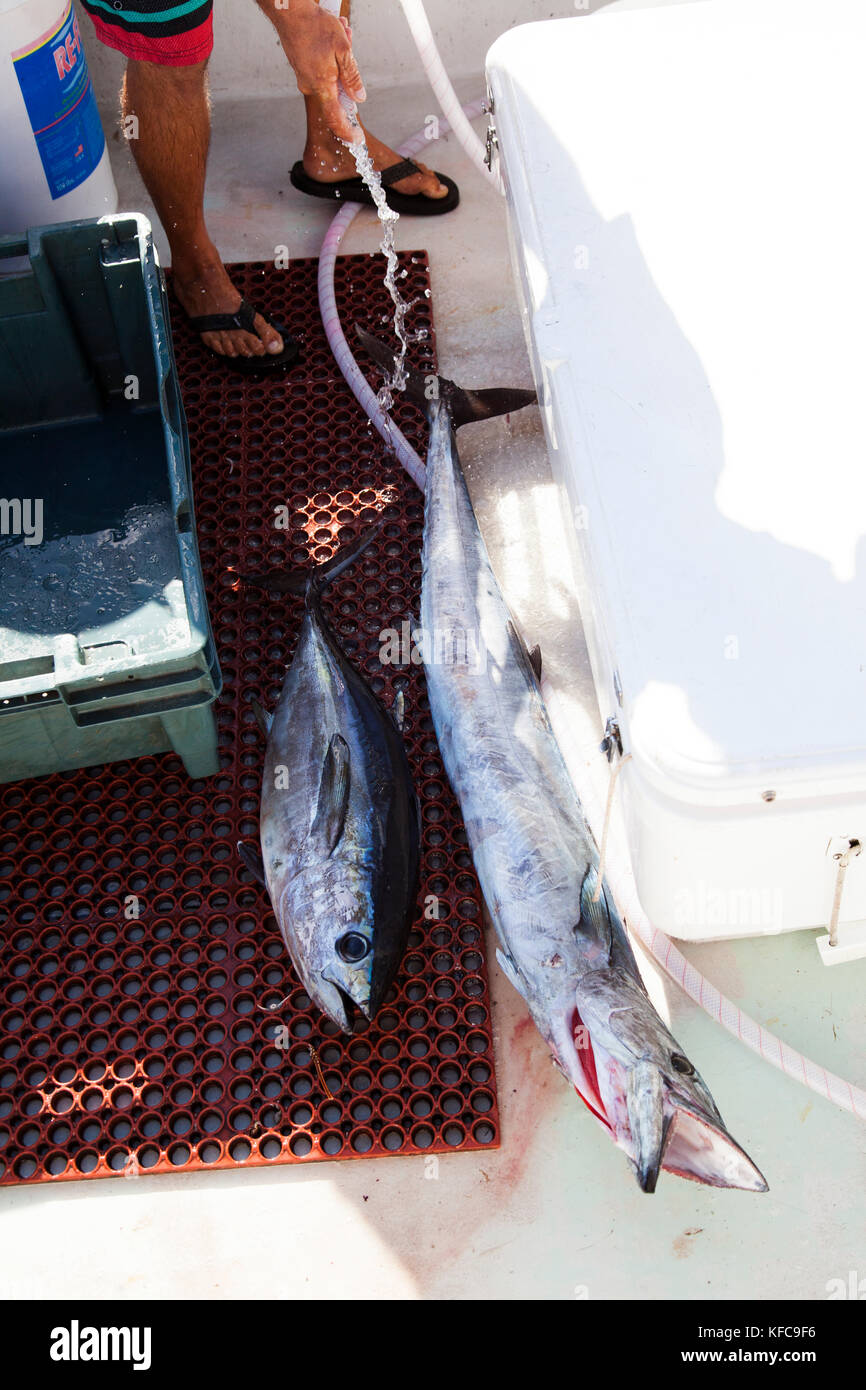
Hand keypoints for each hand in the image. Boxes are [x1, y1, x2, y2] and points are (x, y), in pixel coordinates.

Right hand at [271, 0, 365, 142]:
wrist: (290, 11)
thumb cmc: (315, 26)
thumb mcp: (343, 50)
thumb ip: (352, 78)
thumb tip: (359, 98)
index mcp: (322, 86)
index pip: (336, 119)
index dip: (348, 131)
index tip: (357, 138)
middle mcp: (310, 86)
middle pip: (337, 94)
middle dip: (348, 74)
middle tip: (350, 45)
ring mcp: (304, 77)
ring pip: (331, 77)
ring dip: (340, 59)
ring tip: (342, 34)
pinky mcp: (301, 68)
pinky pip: (322, 69)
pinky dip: (330, 56)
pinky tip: (332, 36)